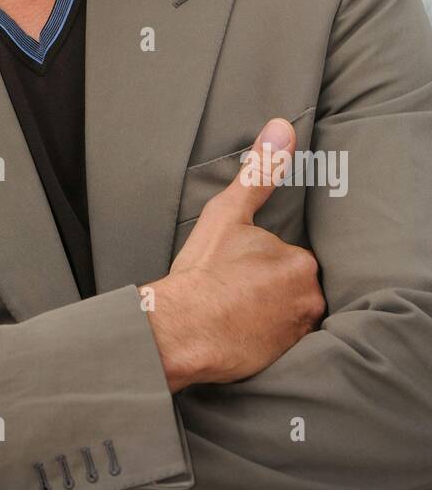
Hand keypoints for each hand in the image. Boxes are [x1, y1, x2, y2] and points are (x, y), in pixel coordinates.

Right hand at [142, 117, 325, 390]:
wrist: (182, 330)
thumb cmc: (203, 271)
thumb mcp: (228, 213)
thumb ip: (259, 171)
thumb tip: (282, 128)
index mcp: (300, 261)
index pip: (290, 258)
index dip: (261, 261)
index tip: (236, 268)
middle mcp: (308, 299)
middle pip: (293, 288)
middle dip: (268, 289)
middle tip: (233, 290)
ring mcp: (297, 334)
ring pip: (287, 316)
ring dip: (267, 314)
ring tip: (234, 312)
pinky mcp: (283, 361)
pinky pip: (279, 345)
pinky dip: (263, 340)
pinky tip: (238, 335)